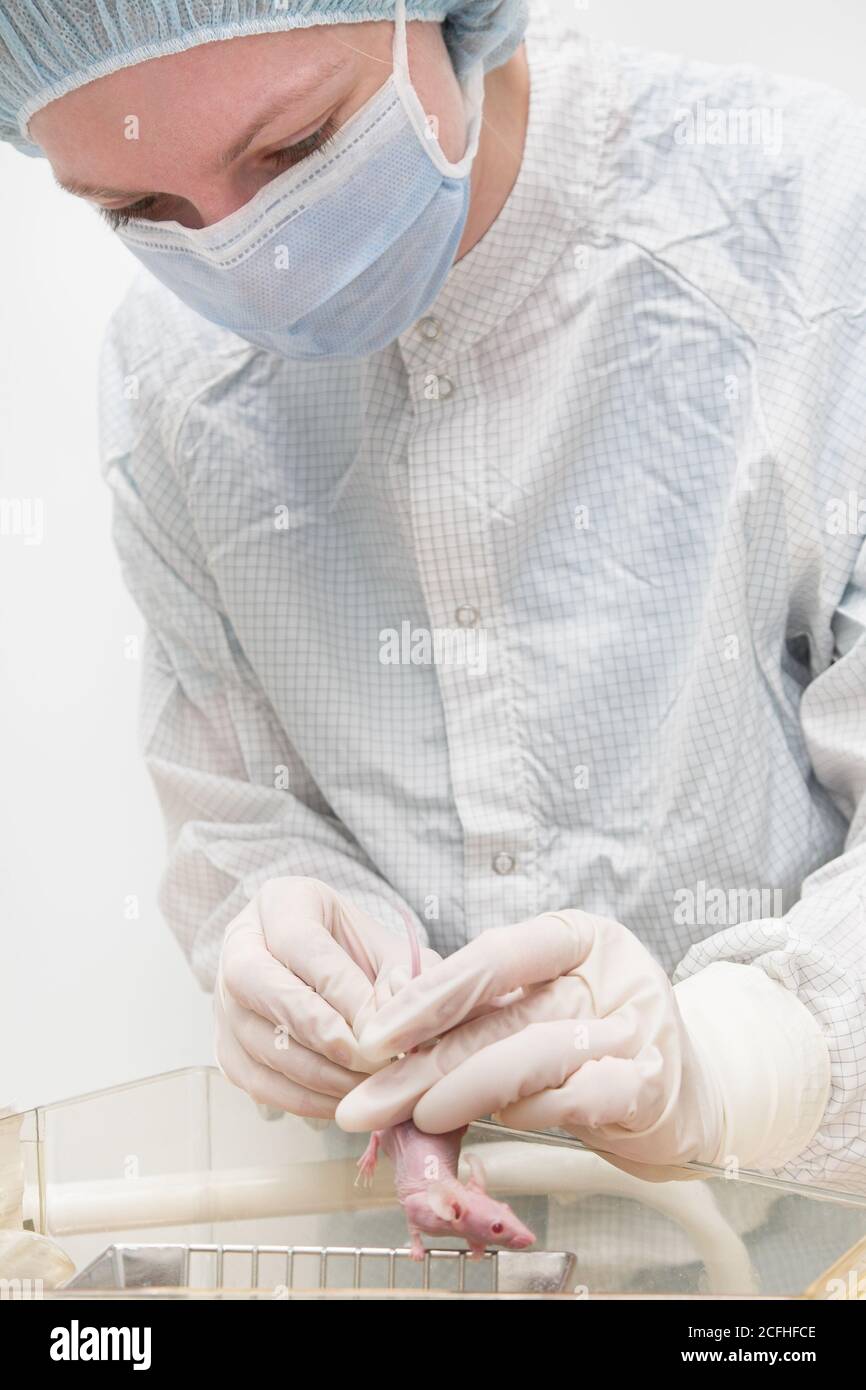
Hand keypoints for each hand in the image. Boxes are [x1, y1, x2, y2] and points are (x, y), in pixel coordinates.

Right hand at [214, 877, 438, 1119]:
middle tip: (369, 1061)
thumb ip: (400, 977)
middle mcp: (238, 944)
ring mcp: (222, 998)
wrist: (326, 970)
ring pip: (255, 1040)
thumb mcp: (386, 948)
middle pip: (258, 985)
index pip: (300, 943)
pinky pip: (255, 1081)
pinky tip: (342, 1102)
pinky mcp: (225, 1045)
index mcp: (280, 903)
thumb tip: (392, 1024)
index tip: (382, 1028)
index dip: (342, 990)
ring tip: (367, 1088)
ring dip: (317, 1075)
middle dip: (319, 1031)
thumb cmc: (359, 954)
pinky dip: (301, 1100)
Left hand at [335, 909, 724, 1176]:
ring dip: (464, 1090)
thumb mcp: (540, 1003)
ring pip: (532, 1054)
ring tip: (415, 1115)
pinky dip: (529, 1116)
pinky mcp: (650, 1087)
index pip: (494, 955)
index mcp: (578, 935)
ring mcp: (635, 1026)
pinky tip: (498, 1126)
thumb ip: (482, 1011)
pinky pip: (574, 1100)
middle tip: (365, 1098)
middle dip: (423, 1060)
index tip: (373, 1033)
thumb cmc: (592, 1038)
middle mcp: (609, 970)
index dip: (429, 994)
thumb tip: (384, 1038)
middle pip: (500, 1013)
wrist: (681, 1092)